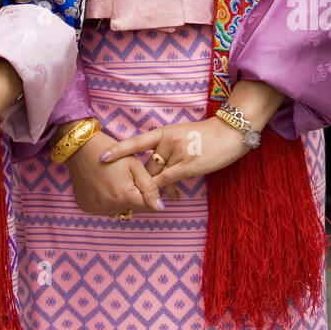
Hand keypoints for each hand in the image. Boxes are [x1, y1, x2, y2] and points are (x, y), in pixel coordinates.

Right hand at [64, 130, 163, 215]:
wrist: (81, 147)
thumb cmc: (112, 153)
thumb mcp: (135, 165)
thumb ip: (150, 188)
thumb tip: (160, 208)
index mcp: (123, 195)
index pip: (147, 207)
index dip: (148, 195)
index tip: (142, 183)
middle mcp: (108, 206)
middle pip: (132, 209)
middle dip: (134, 197)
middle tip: (125, 179)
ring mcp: (95, 208)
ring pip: (118, 210)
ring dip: (119, 201)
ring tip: (113, 181)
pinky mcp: (85, 207)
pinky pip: (103, 209)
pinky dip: (106, 201)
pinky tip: (102, 186)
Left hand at [100, 117, 249, 191]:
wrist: (228, 133)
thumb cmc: (205, 136)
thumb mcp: (181, 136)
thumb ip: (167, 151)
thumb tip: (157, 172)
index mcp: (164, 132)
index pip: (137, 142)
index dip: (119, 150)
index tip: (102, 158)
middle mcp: (167, 141)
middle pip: (148, 166)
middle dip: (147, 179)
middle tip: (143, 190)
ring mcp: (176, 153)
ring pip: (158, 175)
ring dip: (158, 187)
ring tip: (167, 196)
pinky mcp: (187, 165)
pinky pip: (168, 181)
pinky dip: (165, 191)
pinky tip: (170, 197)